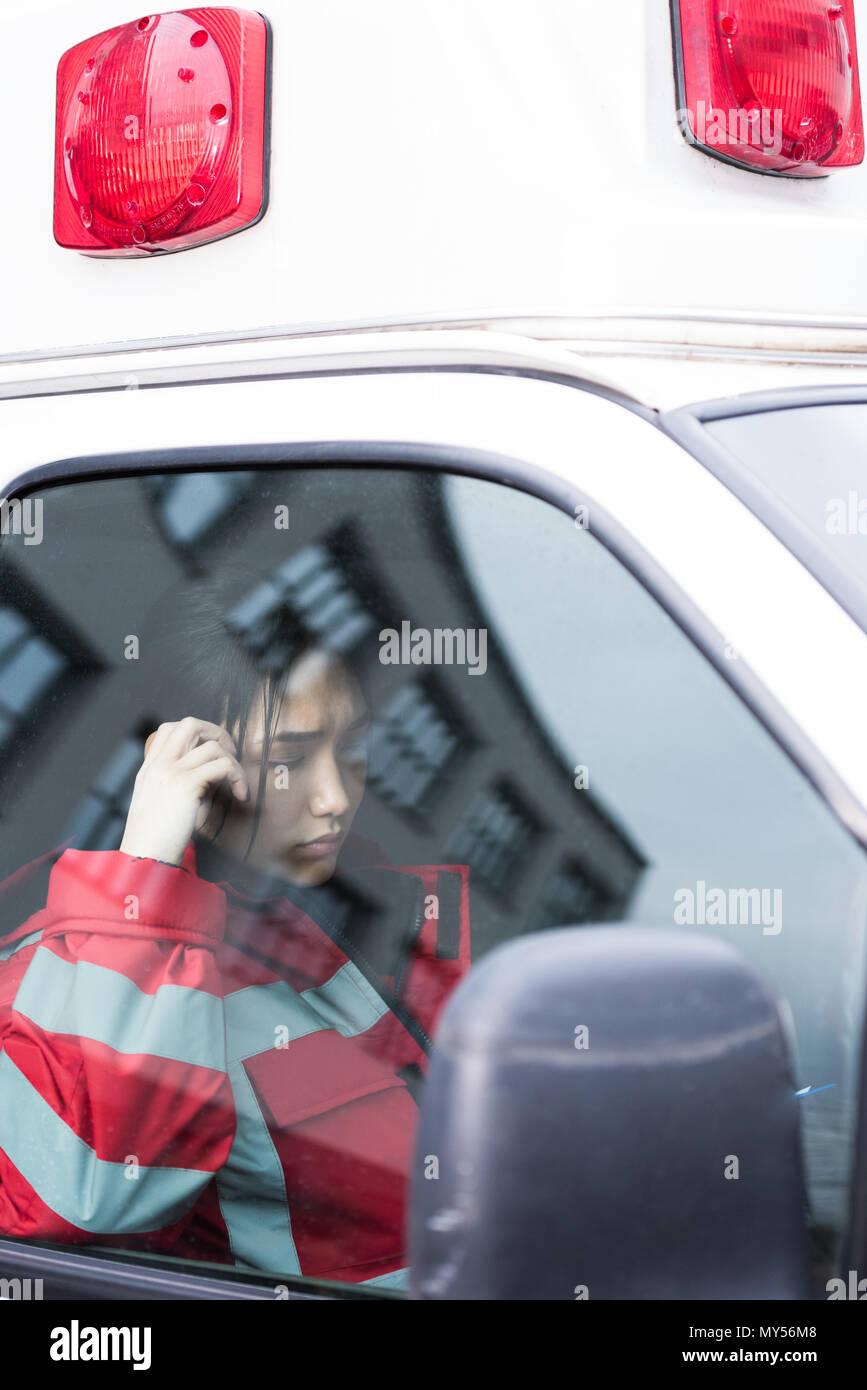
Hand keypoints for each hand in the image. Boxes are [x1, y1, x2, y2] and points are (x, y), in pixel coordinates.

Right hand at [119, 717, 249, 866]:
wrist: (145, 856)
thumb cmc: (156, 838)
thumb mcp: (158, 803)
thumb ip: (175, 785)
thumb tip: (210, 777)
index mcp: (150, 767)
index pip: (169, 729)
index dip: (196, 733)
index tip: (211, 753)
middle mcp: (159, 764)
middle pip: (190, 724)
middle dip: (217, 733)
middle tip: (229, 755)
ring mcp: (171, 771)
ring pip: (213, 746)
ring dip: (233, 761)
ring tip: (236, 782)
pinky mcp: (186, 784)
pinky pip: (223, 765)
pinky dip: (238, 776)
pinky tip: (240, 794)